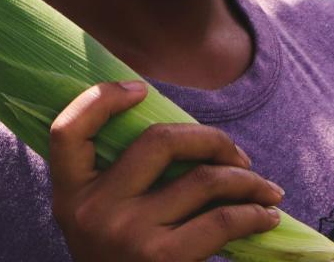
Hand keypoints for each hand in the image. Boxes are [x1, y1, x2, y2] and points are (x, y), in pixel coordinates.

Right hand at [49, 81, 283, 261]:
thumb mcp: (98, 225)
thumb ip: (116, 183)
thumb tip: (181, 138)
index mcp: (69, 197)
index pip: (67, 130)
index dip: (100, 99)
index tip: (139, 89)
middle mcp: (94, 212)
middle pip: (158, 142)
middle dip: (210, 138)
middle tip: (237, 152)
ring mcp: (128, 235)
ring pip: (202, 179)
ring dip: (245, 178)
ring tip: (265, 186)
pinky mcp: (164, 260)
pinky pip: (221, 220)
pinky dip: (252, 212)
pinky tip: (266, 215)